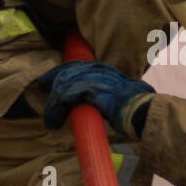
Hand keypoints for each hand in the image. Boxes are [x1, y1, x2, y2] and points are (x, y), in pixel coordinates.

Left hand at [39, 61, 153, 134]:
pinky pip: (66, 97)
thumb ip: (107, 92)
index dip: (61, 71)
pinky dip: (56, 109)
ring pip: (64, 86)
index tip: (48, 81)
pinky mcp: (91, 91)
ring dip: (53, 105)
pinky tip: (54, 120)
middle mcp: (99, 70)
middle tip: (41, 92)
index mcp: (105, 69)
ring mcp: (95, 80)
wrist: (144, 113)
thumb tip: (98, 101)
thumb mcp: (121, 93)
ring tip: (50, 120)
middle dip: (52, 82)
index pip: (78, 65)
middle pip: (67, 72)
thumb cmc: (137, 108)